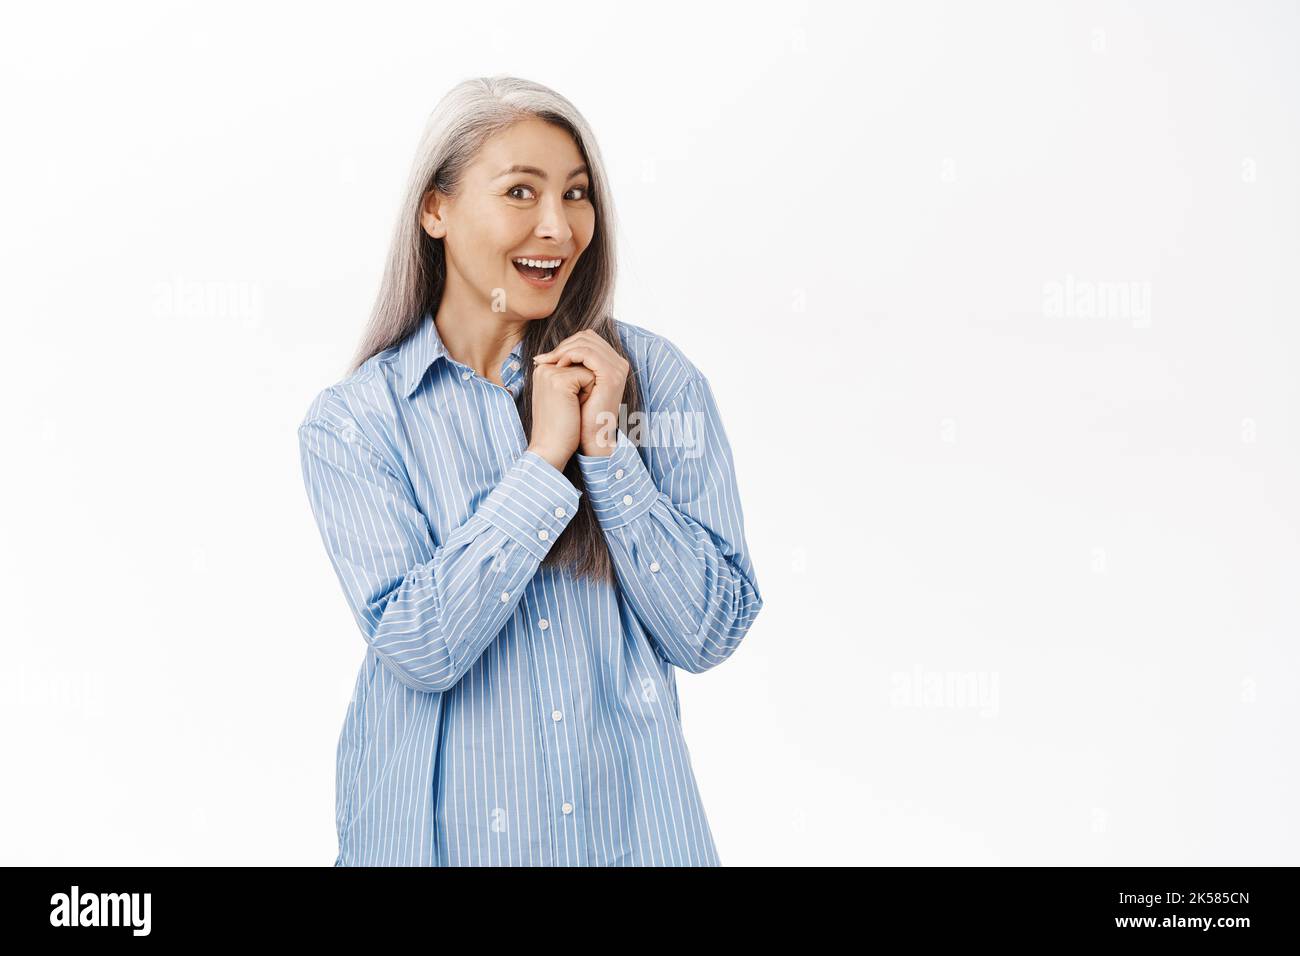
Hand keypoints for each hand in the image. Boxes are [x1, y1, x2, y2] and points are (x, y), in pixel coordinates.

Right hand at [526, 360, 596, 471]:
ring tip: (572, 407)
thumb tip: (591, 366)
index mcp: (544, 370)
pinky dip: (589, 393)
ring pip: (588, 369)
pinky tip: (575, 408)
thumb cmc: (561, 427)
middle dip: (585, 385)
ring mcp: (551, 372)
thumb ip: (572, 377)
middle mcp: (544, 367)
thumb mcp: (565, 396)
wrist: (550, 448)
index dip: (582, 385)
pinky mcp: (560, 380)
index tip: (568, 405)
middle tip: (571, 407)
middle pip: (583, 364)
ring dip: (587, 389)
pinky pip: (590, 377)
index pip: (576, 363)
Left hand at [532, 329, 629, 456]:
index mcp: (611, 363)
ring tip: (550, 363)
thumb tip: (547, 353)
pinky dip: (570, 356)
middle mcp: (618, 363)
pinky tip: (559, 367)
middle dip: (563, 345)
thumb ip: (570, 366)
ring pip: (586, 342)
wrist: (590, 438)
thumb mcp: (574, 384)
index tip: (545, 358)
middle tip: (545, 359)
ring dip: (564, 350)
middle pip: (587, 336)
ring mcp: (617, 368)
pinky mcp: (611, 376)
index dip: (565, 344)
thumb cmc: (579, 414)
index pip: (587, 339)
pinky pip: (587, 354)